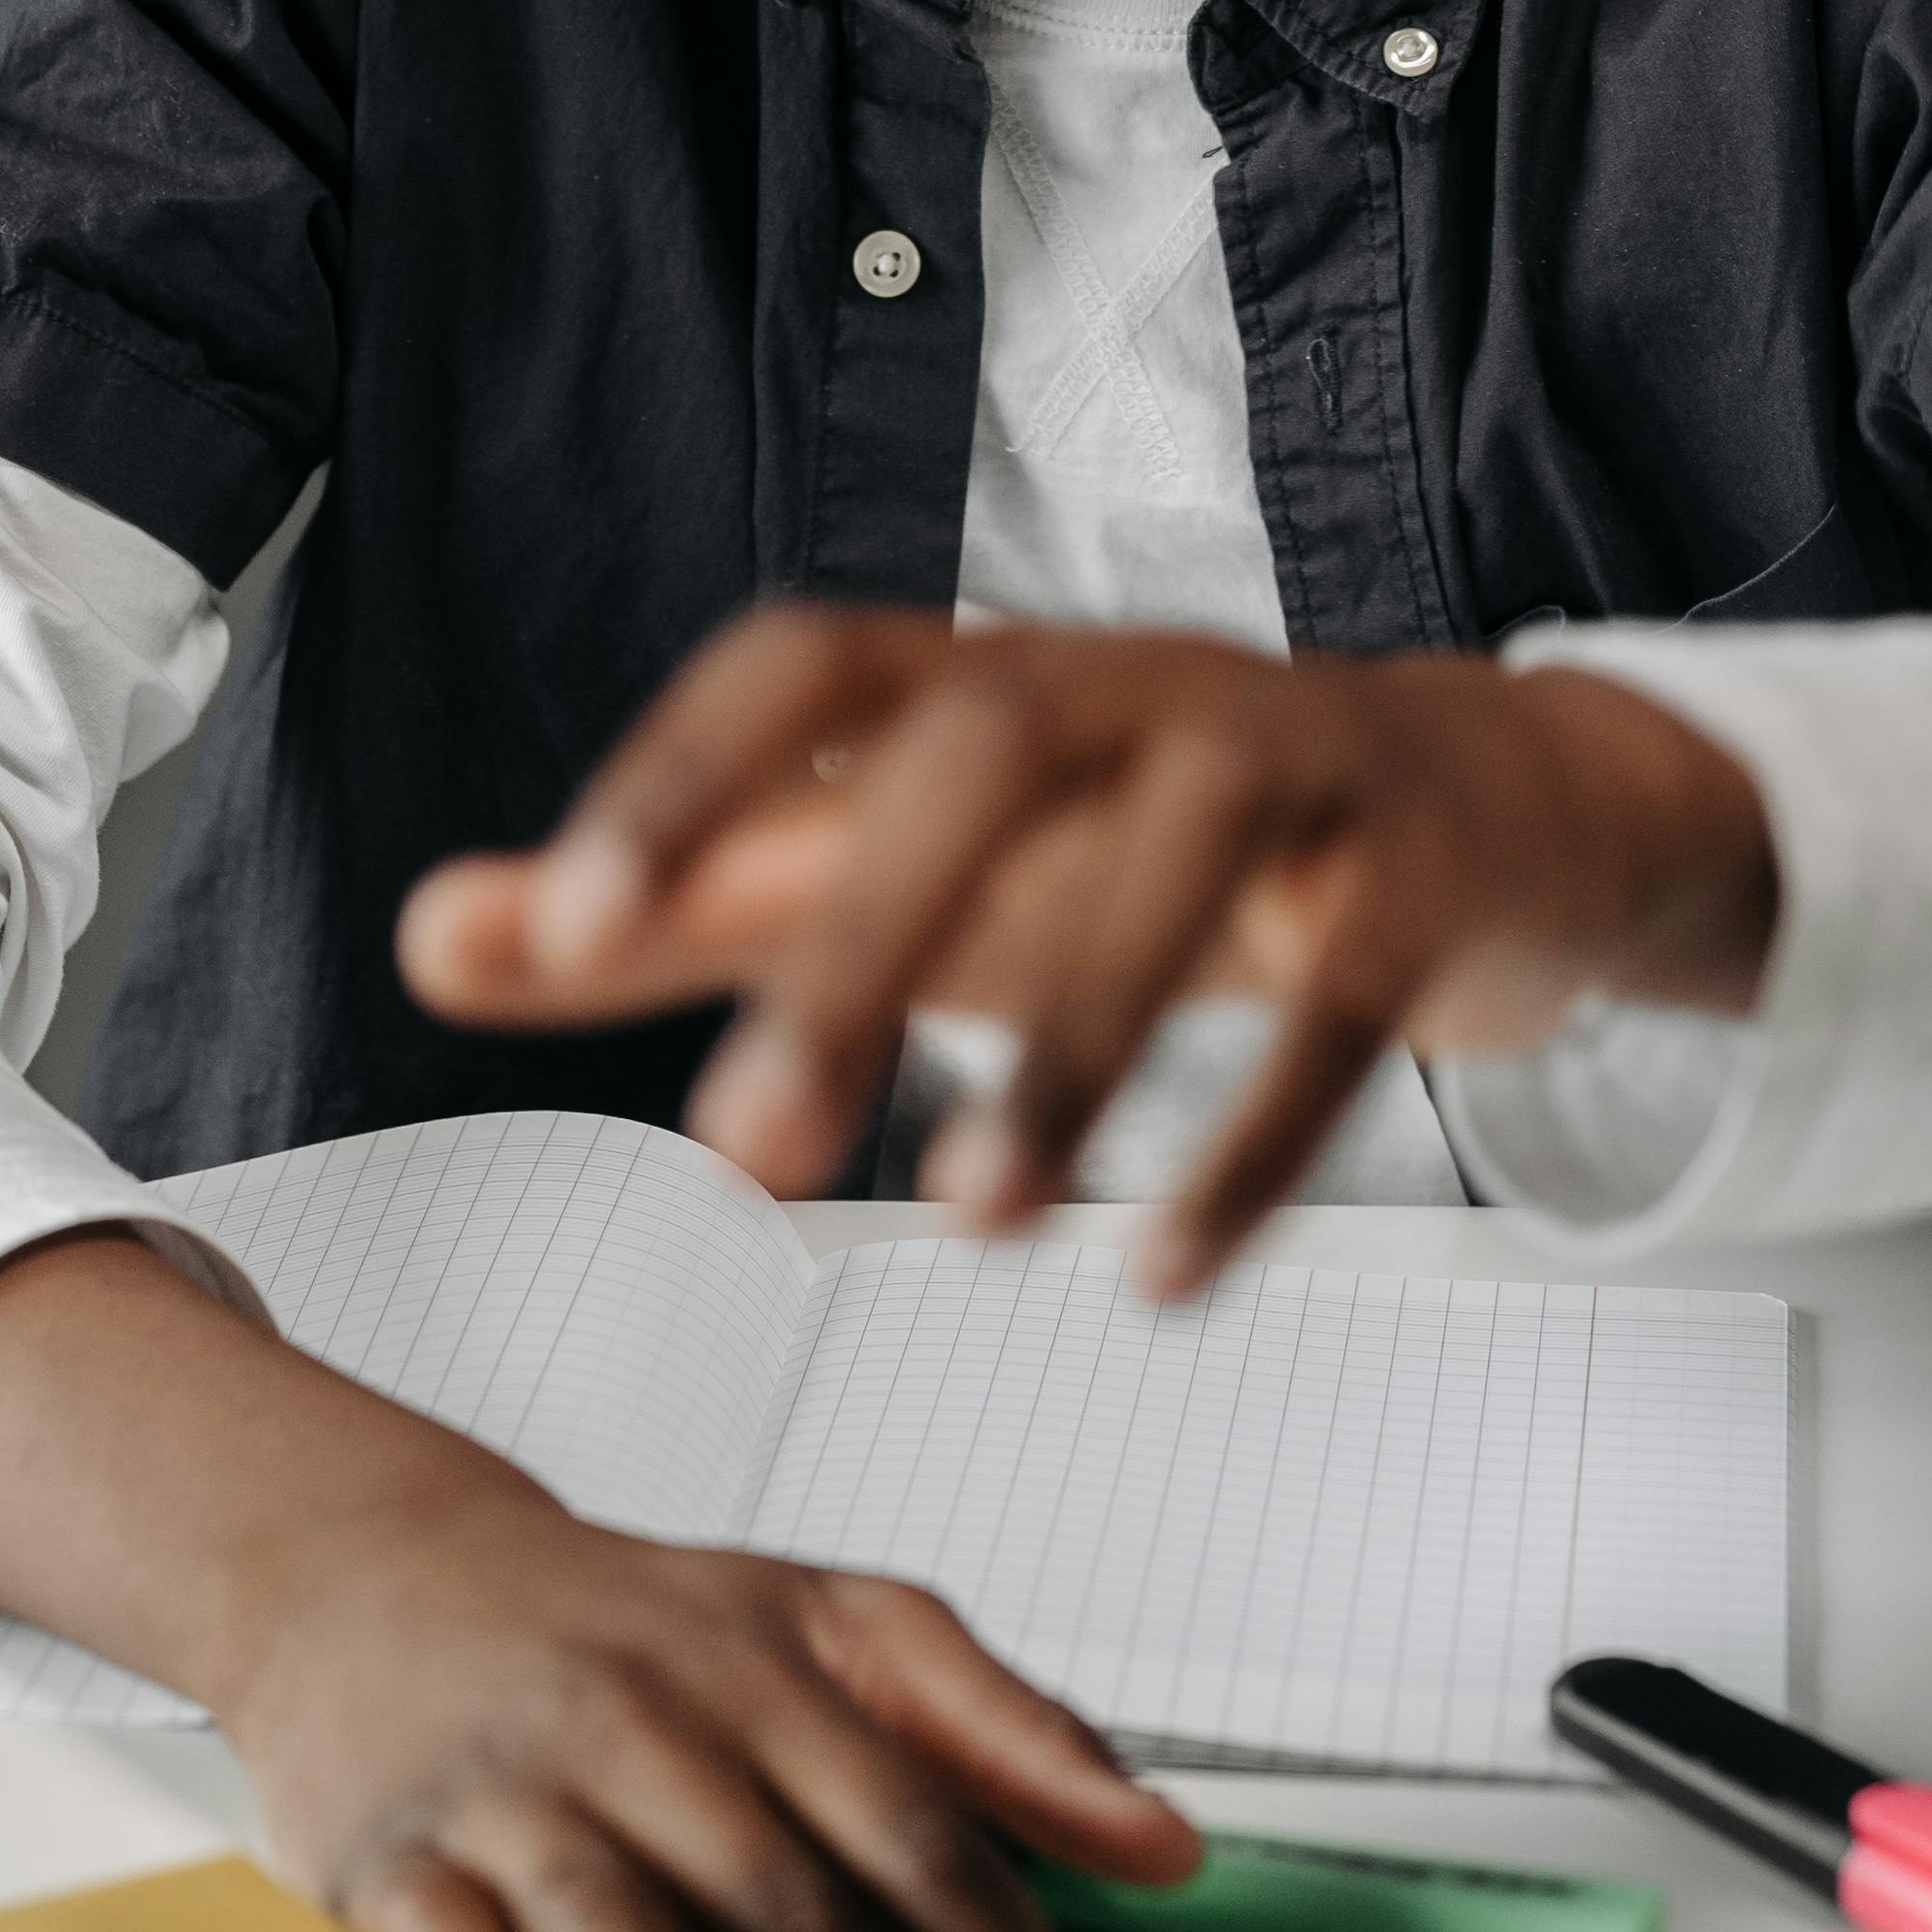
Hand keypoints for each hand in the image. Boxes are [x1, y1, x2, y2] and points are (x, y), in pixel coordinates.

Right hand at [0, 1232, 1197, 1931]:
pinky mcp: (394, 1851)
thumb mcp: (835, 1621)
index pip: (934, 1849)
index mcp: (779, 1681)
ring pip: (618, 1924)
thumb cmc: (631, 1622)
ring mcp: (523, 1790)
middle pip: (801, 1916)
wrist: (382, 1566)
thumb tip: (1164, 1845)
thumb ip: (1004, 1726)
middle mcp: (659, 1730)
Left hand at [397, 614, 1778, 1291]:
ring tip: (974, 1221)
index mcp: (987, 672)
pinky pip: (1349, 987)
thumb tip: (441, 936)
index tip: (565, 934)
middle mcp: (1130, 682)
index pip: (804, 661)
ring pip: (1179, 855)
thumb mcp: (918, 861)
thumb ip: (693, 902)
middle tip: (748, 1147)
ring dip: (1069, 1042)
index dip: (681, 776)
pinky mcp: (1421, 862)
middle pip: (981, 750)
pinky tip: (1166, 1270)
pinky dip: (1257, 1135)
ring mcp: (1292, 753)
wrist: (1490, 804)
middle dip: (860, 942)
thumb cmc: (1155, 834)